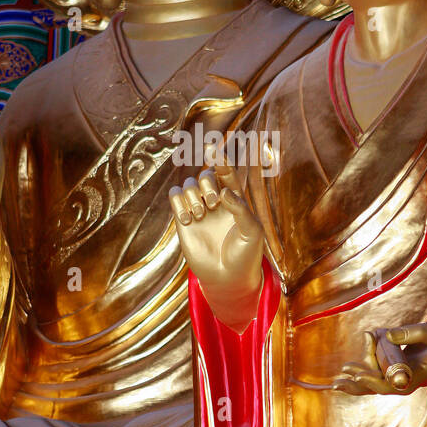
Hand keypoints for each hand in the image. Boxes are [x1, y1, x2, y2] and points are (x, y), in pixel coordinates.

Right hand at [169, 167, 263, 331]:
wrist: (228, 279)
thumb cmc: (245, 255)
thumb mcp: (251, 231)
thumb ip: (240, 209)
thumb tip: (223, 192)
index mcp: (235, 200)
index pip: (226, 173)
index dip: (220, 159)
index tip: (213, 147)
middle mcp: (216, 202)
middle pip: (205, 175)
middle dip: (207, 182)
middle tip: (213, 203)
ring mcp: (199, 210)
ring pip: (188, 185)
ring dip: (193, 195)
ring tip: (201, 215)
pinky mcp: (184, 222)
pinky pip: (174, 198)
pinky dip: (178, 202)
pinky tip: (187, 219)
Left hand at [334, 313, 426, 396]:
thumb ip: (413, 332)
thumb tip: (387, 335)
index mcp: (421, 374)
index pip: (393, 384)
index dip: (374, 381)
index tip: (358, 376)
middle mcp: (412, 377)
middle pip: (381, 386)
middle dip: (359, 384)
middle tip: (338, 381)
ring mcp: (408, 373)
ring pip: (380, 379)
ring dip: (361, 375)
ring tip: (341, 373)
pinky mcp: (406, 366)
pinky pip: (384, 370)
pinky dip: (370, 364)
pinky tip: (356, 362)